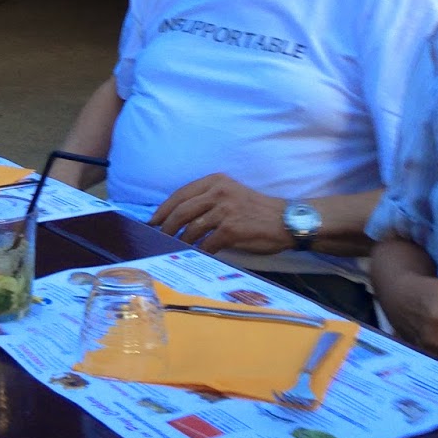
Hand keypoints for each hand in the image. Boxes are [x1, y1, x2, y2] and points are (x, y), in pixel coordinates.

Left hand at [151, 173, 287, 253]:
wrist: (285, 220)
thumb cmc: (256, 209)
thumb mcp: (231, 193)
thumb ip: (208, 199)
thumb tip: (179, 216)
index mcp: (215, 181)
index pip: (181, 194)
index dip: (163, 209)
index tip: (153, 221)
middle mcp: (218, 192)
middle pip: (181, 210)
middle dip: (166, 226)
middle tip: (158, 238)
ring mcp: (224, 210)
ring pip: (191, 228)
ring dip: (180, 242)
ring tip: (175, 249)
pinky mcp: (231, 229)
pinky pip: (207, 243)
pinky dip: (199, 251)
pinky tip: (196, 256)